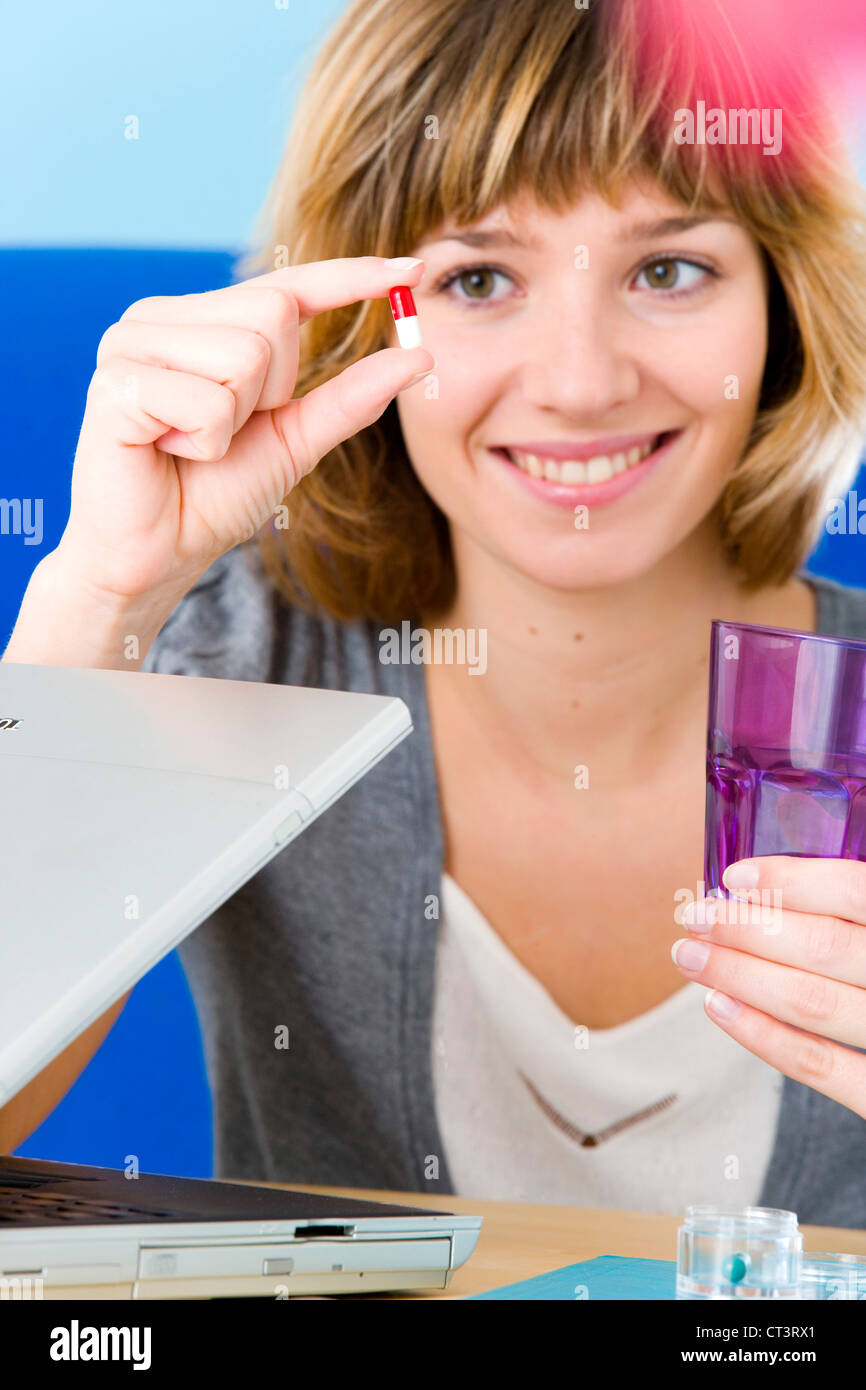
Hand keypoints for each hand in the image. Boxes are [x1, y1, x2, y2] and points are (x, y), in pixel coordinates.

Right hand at [57, 255, 433, 604]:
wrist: (154, 556)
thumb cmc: (213, 496)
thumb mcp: (296, 440)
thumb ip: (351, 398)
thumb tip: (421, 356)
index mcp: (202, 322)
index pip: (287, 285)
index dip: (351, 277)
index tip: (413, 270)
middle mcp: (161, 317)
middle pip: (272, 312)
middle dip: (273, 388)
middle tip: (226, 431)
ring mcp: (130, 343)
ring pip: (243, 356)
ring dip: (235, 421)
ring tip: (192, 445)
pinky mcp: (115, 383)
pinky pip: (206, 402)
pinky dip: (203, 443)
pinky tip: (167, 453)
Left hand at [672, 855, 865, 1119]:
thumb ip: (864, 900)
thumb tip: (812, 873)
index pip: (859, 892)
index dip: (793, 881)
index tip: (737, 875)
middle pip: (825, 947)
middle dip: (747, 927)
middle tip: (694, 914)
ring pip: (814, 1003)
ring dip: (740, 975)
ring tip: (692, 956)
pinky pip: (824, 1070)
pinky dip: (765, 1037)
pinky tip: (721, 1009)